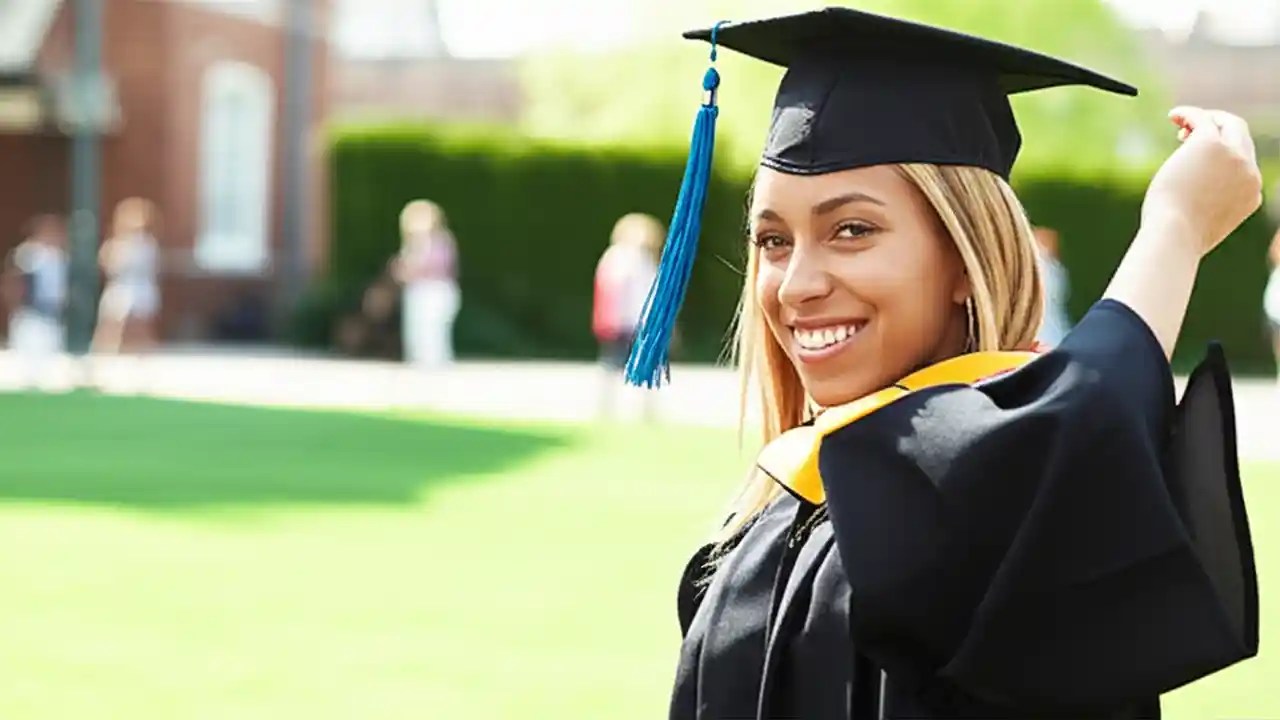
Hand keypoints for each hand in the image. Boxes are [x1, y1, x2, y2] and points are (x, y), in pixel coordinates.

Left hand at [1141, 106, 1262, 257]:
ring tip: (1177, 122)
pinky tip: (1173, 115)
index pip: (1243, 161)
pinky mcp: (1211, 144)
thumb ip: (1207, 201)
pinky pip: (1202, 119)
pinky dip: (1188, 114)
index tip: (1195, 153)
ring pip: (1225, 123)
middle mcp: (1249, 173)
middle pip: (1240, 136)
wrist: (1174, 236)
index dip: (1222, 151)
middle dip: (1217, 128)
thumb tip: (1193, 187)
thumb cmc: (1177, 235)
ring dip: (1202, 119)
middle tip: (1187, 132)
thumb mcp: (1200, 220)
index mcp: (1251, 194)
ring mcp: (1234, 157)